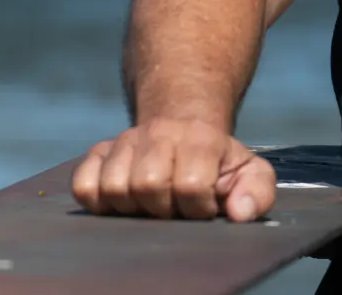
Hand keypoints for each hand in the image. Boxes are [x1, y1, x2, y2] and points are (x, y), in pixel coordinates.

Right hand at [71, 117, 276, 221]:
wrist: (186, 127)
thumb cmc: (219, 162)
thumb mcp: (251, 172)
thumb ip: (256, 192)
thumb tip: (239, 213)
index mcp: (201, 138)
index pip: (189, 184)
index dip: (198, 207)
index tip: (204, 206)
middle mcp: (160, 133)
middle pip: (148, 185)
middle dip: (164, 208)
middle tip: (175, 207)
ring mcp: (126, 140)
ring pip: (115, 187)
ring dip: (133, 207)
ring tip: (151, 204)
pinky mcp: (99, 151)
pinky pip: (84, 185)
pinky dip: (99, 201)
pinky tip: (123, 201)